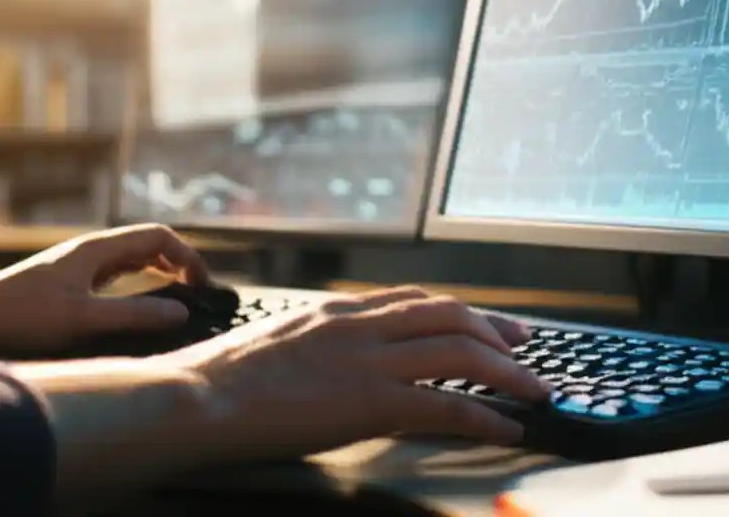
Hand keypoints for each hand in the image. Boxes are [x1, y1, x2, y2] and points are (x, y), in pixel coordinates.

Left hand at [0, 223, 210, 353]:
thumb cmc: (18, 317)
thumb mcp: (82, 318)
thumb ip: (134, 314)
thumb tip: (181, 312)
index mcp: (98, 250)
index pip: (159, 237)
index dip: (189, 257)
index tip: (204, 288)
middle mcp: (90, 253)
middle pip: (149, 245)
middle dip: (180, 264)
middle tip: (199, 295)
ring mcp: (78, 268)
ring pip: (132, 261)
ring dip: (161, 275)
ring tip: (178, 302)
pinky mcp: (67, 286)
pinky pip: (116, 278)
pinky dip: (139, 288)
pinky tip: (137, 312)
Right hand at [163, 285, 551, 462]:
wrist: (195, 398)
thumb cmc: (218, 381)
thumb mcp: (274, 344)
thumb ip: (312, 345)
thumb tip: (328, 363)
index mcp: (335, 312)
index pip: (414, 301)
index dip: (458, 312)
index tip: (484, 323)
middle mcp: (359, 325)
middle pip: (449, 314)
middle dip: (495, 329)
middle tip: (525, 346)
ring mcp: (367, 359)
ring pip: (459, 352)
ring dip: (506, 370)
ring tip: (534, 389)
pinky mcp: (370, 400)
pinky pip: (446, 404)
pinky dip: (485, 416)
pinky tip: (506, 428)